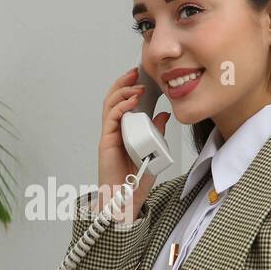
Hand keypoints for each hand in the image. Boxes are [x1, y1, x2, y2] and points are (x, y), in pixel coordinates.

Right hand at [97, 67, 170, 223]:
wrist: (125, 198)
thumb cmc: (136, 179)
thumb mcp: (153, 151)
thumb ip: (157, 133)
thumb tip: (164, 115)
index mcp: (125, 130)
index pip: (123, 103)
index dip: (129, 88)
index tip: (140, 77)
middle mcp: (114, 130)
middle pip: (113, 99)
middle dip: (123, 83)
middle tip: (134, 72)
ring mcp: (109, 135)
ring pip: (110, 105)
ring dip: (122, 92)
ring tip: (135, 84)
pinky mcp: (106, 141)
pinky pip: (111, 119)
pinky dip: (120, 107)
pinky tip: (131, 101)